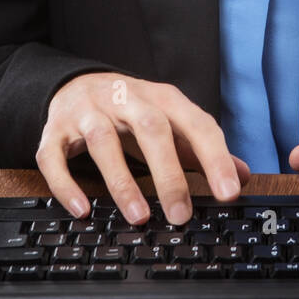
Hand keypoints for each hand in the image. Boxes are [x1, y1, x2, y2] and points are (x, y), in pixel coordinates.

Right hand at [36, 73, 250, 226]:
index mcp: (161, 98)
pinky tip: (83, 209)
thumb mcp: (170, 121)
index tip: (229, 192)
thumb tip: (244, 174)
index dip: (215, 158)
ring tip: (139, 216)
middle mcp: (126, 99)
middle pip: (151, 128)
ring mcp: (87, 112)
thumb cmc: (131, 110)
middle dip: (168, 173)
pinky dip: (66, 183)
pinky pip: (53, 155)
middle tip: (181, 215)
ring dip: (121, 181)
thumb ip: (203, 149)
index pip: (196, 123)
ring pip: (102, 141)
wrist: (77, 82)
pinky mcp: (54, 129)